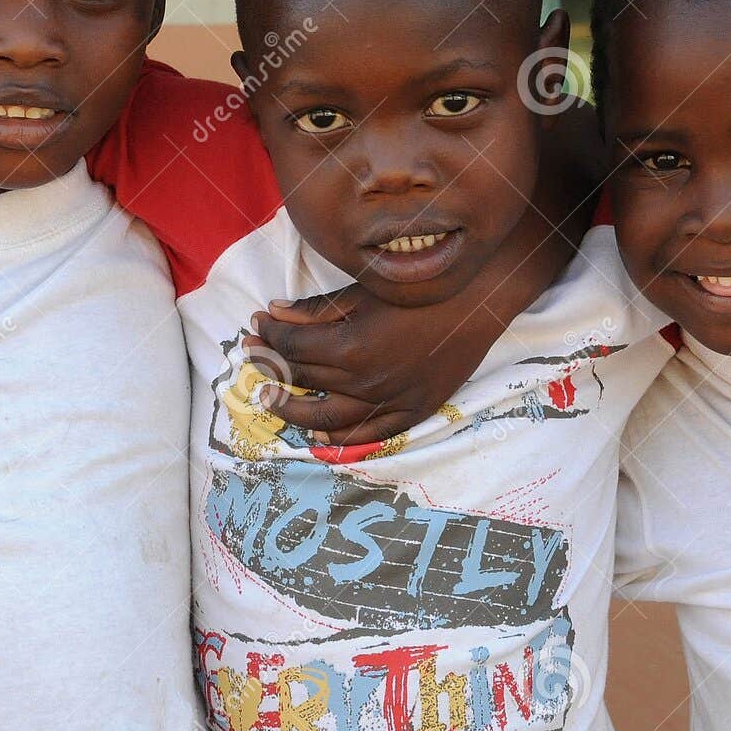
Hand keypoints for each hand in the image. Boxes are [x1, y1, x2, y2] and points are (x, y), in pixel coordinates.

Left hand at [249, 284, 495, 445]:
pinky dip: (340, 439)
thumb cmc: (418, 291)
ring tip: (271, 401)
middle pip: (304, 380)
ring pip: (327, 418)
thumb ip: (316, 310)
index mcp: (351, 346)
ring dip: (293, 411)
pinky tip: (319, 435)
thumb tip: (274, 314)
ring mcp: (389, 401)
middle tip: (253, 360)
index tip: (255, 324)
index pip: (293, 346)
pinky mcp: (412, 412)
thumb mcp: (363, 292)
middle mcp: (365, 381)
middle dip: (272, 367)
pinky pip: (369, 434)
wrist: (476, 304)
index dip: (268, 335)